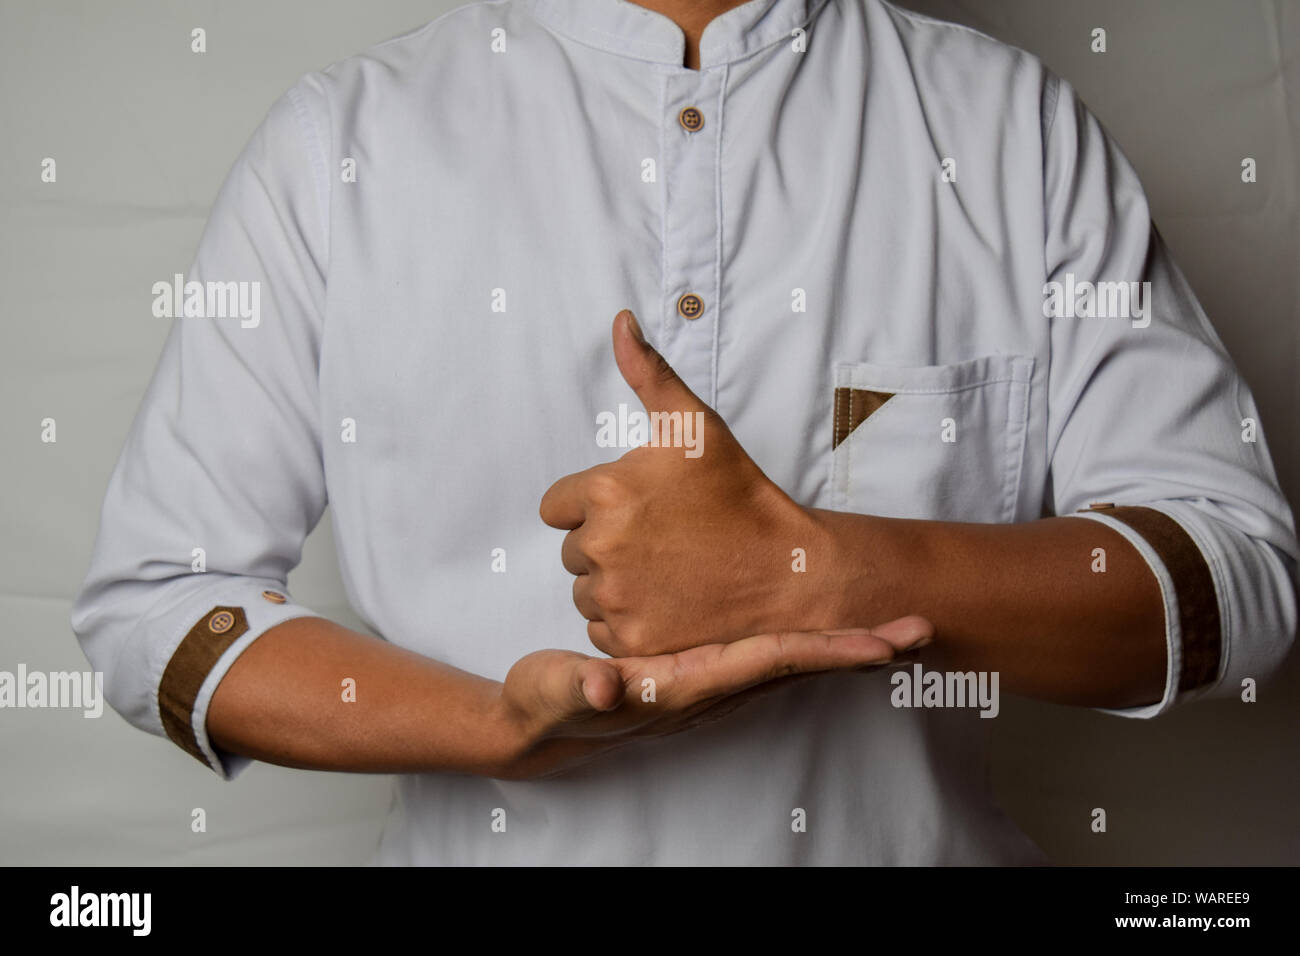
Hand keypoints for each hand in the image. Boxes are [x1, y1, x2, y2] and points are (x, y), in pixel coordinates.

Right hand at [493, 615, 932, 778]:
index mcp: (689, 683)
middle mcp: (713, 684)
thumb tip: (611, 683)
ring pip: (791, 656)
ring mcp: (712, 677)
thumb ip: (581, 688)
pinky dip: (809, 638)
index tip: (885, 645)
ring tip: (898, 626)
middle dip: (862, 648)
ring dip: (844, 642)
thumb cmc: (548, 704)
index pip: (773, 662)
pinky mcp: (702, 665)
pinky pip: (769, 650)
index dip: (830, 650)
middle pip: (802, 663)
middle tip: (924, 628)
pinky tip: (825, 620)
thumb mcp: (556, 692)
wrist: (540, 721)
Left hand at [540, 310, 831, 657]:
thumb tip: (620, 321)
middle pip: (572, 552)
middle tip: (662, 541)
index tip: (640, 511)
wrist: (788, 569)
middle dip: (606, 545)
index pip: (557, 507)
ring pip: (586, 593)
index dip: (594, 507)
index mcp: (604, 494)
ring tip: (668, 572)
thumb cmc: (739, 493)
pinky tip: (668, 604)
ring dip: (614, 586)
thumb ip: (648, 372)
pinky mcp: (631, 642)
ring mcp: (616, 599)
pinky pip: (602, 632)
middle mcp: (601, 548)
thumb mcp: (694, 425)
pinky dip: (627, 623)